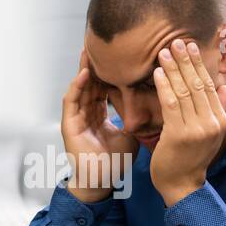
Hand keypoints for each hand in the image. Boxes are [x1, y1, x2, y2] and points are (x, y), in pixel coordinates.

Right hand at [60, 48, 137, 202]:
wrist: (102, 182)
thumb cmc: (115, 162)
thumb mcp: (131, 135)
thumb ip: (137, 119)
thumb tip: (156, 104)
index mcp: (99, 114)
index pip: (103, 87)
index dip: (110, 72)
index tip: (120, 56)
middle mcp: (86, 113)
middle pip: (90, 83)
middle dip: (95, 65)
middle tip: (101, 44)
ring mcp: (76, 118)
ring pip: (79, 87)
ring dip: (84, 70)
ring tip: (89, 52)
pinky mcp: (69, 125)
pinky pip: (71, 101)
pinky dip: (77, 87)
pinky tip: (84, 74)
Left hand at [149, 39, 225, 206]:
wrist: (182, 186)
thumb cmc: (192, 158)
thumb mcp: (212, 134)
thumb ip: (220, 109)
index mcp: (220, 120)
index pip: (210, 85)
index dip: (199, 64)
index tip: (190, 47)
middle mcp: (211, 123)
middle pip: (198, 84)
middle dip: (186, 61)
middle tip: (176, 41)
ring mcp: (196, 129)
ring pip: (184, 91)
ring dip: (173, 69)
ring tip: (164, 52)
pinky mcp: (179, 135)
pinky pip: (171, 104)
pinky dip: (164, 86)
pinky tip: (157, 73)